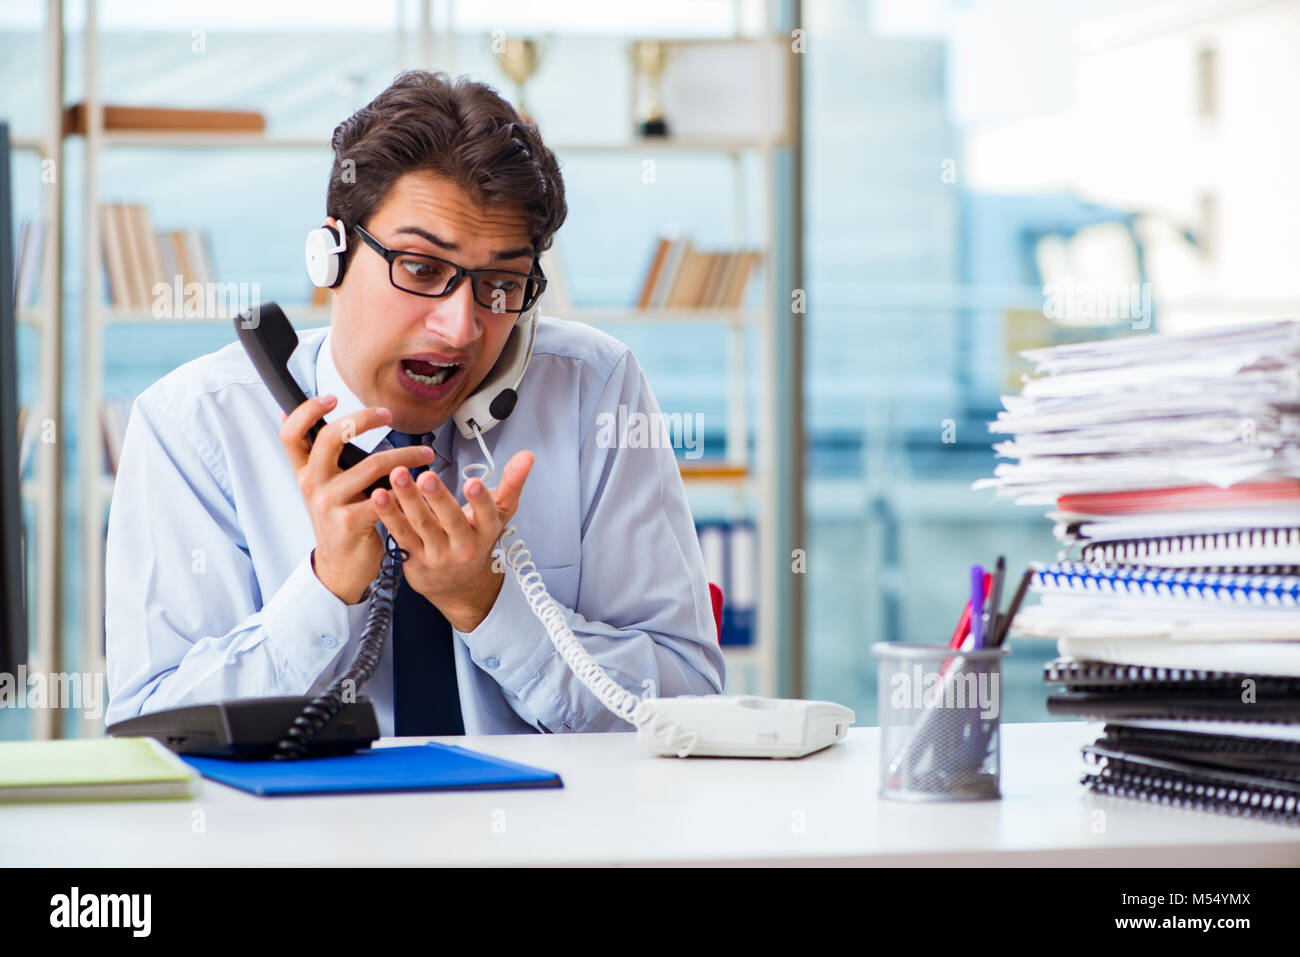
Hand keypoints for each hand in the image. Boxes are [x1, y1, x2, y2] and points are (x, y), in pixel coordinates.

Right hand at [280, 394, 435, 603]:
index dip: (307, 410)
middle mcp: (311, 485)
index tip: (331, 397)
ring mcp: (329, 503)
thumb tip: (304, 412)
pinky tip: (422, 485)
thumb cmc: (340, 519)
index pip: (291, 433)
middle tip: (389, 414)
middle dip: (365, 419)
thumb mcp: (323, 486)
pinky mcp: (351, 522)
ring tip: (425, 455)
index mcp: (304, 472)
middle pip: (331, 437)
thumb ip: (322, 456)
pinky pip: (386, 496)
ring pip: (372, 465)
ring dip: (405, 456)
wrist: (341, 566)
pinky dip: (408, 488)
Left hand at [371, 449, 533, 630]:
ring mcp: (437, 555)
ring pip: (422, 526)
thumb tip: (526, 456)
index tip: (474, 484)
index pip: (488, 515)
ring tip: (397, 477)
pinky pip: (401, 535)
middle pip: (451, 520)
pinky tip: (379, 496)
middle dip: (438, 497)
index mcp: (486, 532)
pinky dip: (389, 515)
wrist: (460, 588)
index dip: (481, 501)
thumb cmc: (477, 542)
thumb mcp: (499, 515)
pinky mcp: (414, 559)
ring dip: (407, 500)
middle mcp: (463, 546)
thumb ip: (512, 483)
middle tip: (426, 476)